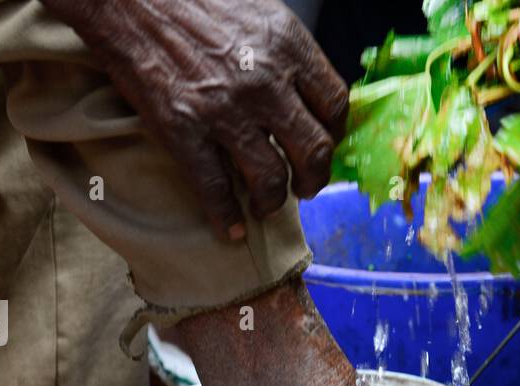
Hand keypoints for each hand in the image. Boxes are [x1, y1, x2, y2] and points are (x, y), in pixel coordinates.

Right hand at [41, 0, 348, 238]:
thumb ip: (286, 52)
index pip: (335, 104)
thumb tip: (308, 93)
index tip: (325, 145)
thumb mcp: (257, 11)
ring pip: (271, 178)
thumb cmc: (192, 0)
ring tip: (266, 206)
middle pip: (314, 150)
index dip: (334, 134)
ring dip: (272, 201)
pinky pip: (215, 188)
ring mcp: (224, 109)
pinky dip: (225, 216)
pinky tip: (229, 228)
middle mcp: (264, 81)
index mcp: (287, 44)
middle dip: (314, 179)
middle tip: (305, 187)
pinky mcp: (184, 130)